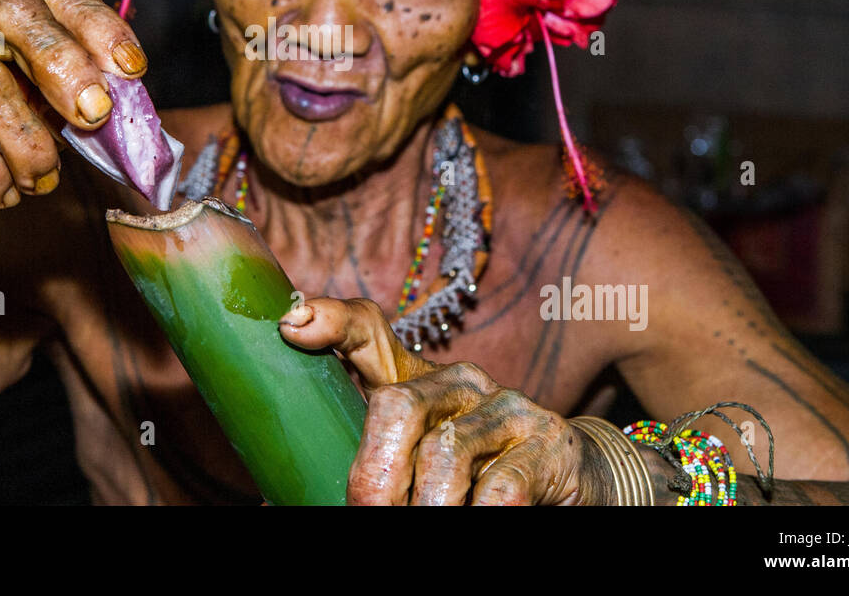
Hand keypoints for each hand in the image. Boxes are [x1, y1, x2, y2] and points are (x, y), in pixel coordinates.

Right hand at [0, 0, 146, 276]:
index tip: (132, 71)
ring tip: (42, 178)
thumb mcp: (41, 108)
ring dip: (28, 142)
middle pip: (12, 11)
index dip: (98, 25)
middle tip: (94, 117)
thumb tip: (126, 97)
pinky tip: (3, 193)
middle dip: (64, 65)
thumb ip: (77, 93)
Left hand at [279, 297, 610, 504]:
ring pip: (446, 454)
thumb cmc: (473, 473)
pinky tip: (473, 522)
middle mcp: (458, 382)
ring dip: (425, 507)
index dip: (331, 322)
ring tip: (419, 527)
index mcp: (414, 378)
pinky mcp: (546, 443)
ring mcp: (506, 408)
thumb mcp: (415, 458)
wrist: (571, 477)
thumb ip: (364, 461)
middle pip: (398, 404)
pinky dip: (477, 514)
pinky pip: (501, 486)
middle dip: (373, 471)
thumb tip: (277, 499)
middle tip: (366, 512)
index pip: (367, 331)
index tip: (292, 327)